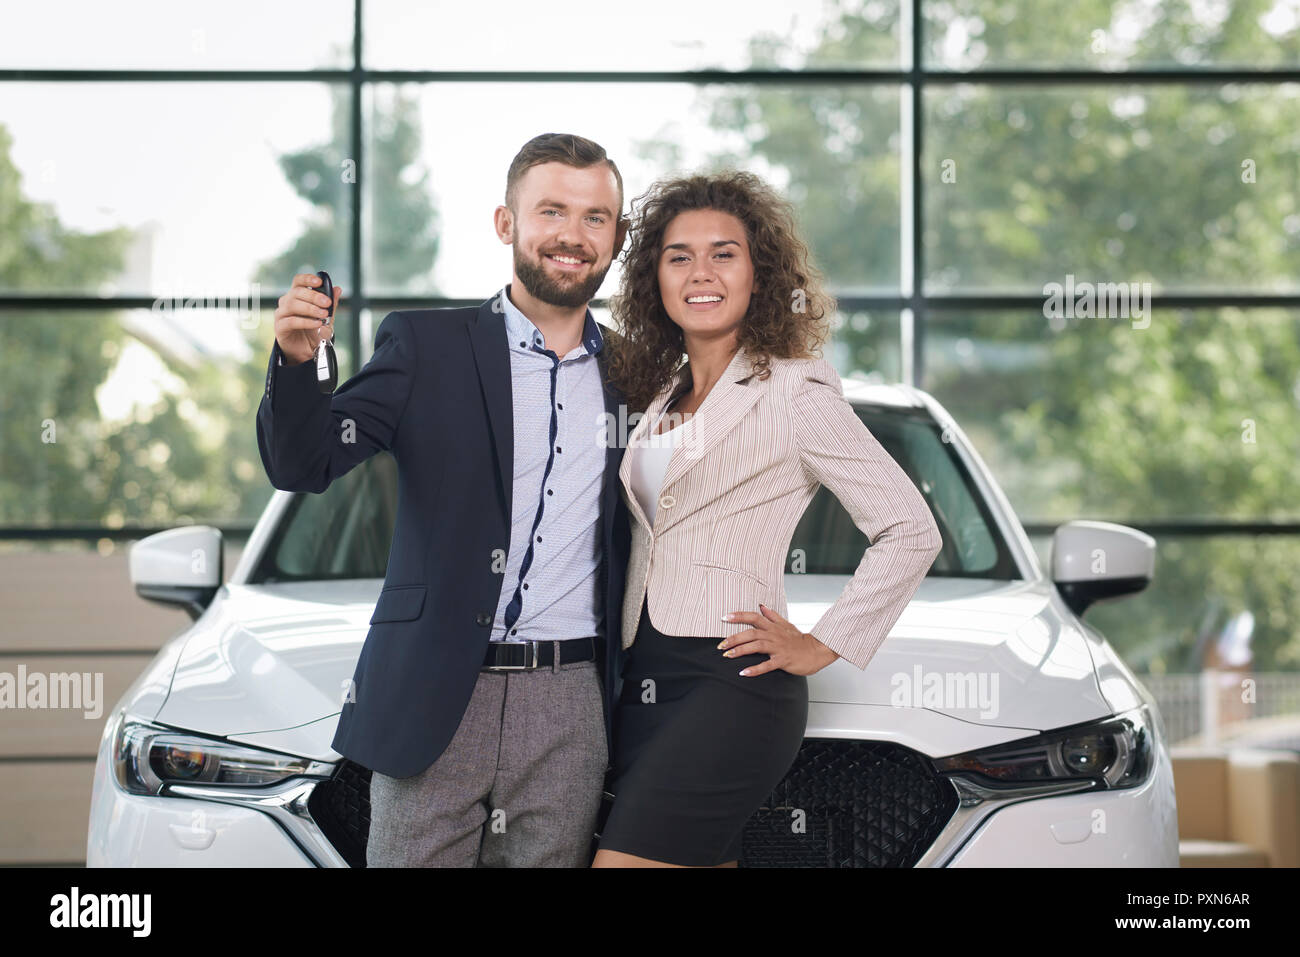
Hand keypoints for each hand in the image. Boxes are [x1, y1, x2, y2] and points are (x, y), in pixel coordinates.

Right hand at [274, 273, 340, 365]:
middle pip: (296, 292)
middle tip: (327, 303)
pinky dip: (305, 321)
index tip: (319, 281)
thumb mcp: (327, 318)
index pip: (298, 281)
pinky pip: (291, 321)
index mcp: (297, 296)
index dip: (307, 278)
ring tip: (323, 314)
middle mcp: (287, 302)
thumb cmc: (315, 332)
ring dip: (310, 308)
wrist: (308, 352)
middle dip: (313, 296)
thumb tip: (337, 289)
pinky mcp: (280, 327)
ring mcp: (281, 314)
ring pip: (292, 305)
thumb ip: (331, 304)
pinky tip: (317, 323)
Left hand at [718, 603, 839, 676]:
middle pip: (751, 633)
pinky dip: (755, 669)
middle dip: (734, 638)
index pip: (754, 617)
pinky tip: (744, 672)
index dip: (739, 616)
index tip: (724, 617)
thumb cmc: (800, 640)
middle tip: (721, 645)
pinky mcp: (783, 660)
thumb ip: (772, 616)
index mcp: (773, 627)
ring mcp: (778, 648)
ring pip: (757, 646)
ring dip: (741, 650)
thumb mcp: (786, 625)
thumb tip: (761, 606)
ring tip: (728, 655)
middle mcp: (774, 635)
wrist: (817, 651)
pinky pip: (768, 665)